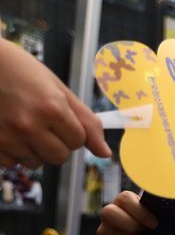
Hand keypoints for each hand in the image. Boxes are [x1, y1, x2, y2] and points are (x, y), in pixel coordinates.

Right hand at [0, 39, 109, 166]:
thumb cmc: (20, 71)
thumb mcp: (57, 88)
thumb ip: (85, 120)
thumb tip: (105, 153)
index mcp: (52, 109)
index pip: (79, 141)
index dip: (73, 131)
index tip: (61, 118)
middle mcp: (29, 126)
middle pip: (60, 157)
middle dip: (58, 144)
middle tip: (43, 123)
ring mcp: (6, 137)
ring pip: (35, 163)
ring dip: (34, 150)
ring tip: (23, 125)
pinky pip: (11, 163)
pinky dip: (13, 153)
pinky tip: (8, 131)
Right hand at [97, 191, 157, 234]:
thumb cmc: (154, 233)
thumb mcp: (157, 221)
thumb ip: (158, 212)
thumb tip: (172, 205)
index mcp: (124, 202)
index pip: (124, 198)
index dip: (139, 211)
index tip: (155, 223)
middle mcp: (110, 214)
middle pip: (108, 212)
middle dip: (131, 224)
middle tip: (147, 233)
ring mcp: (104, 231)